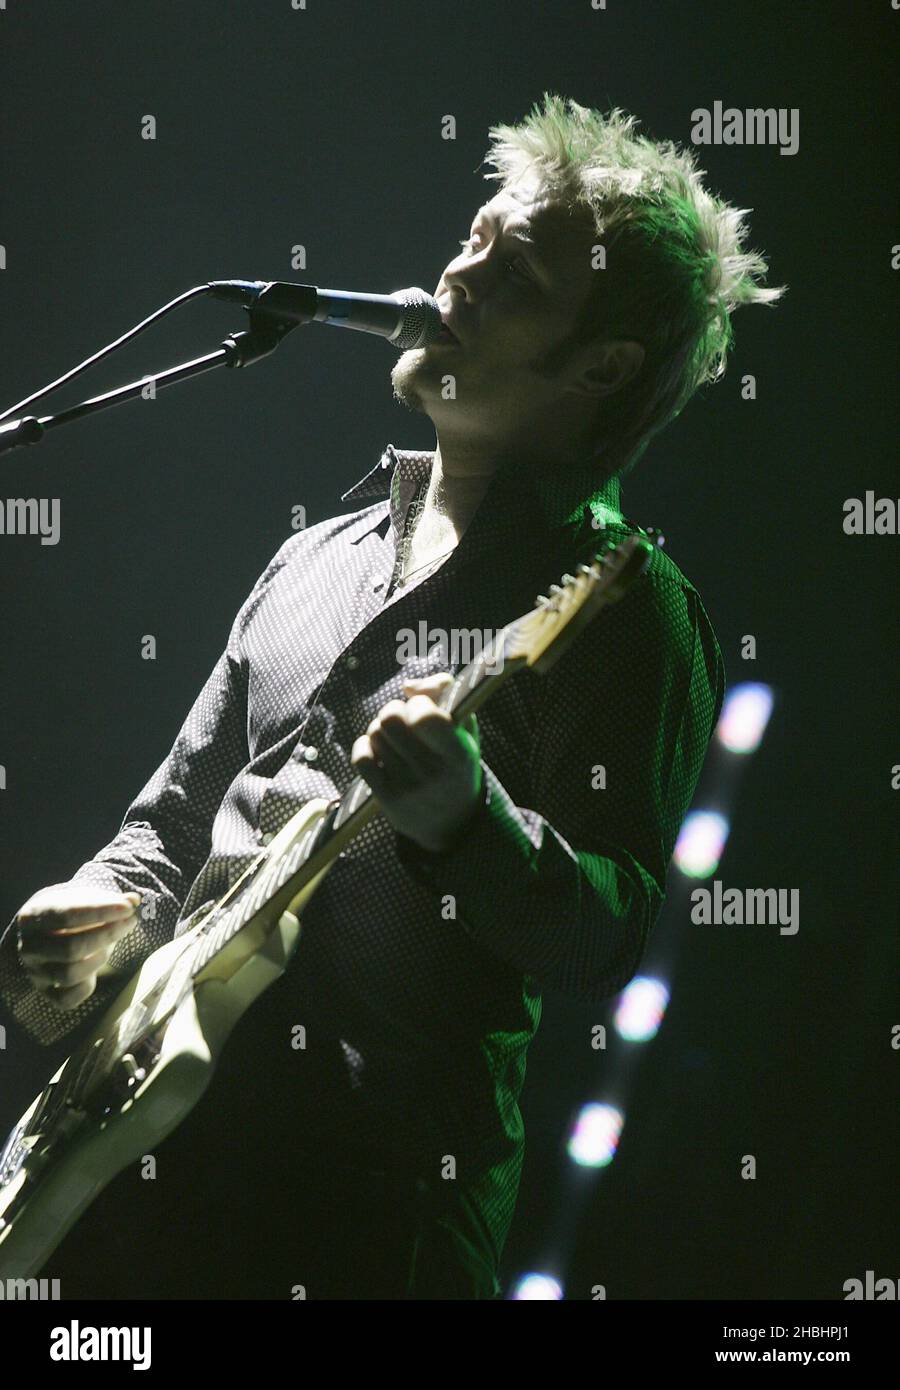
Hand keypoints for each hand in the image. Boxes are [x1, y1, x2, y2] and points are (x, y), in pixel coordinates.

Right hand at [14, 884, 141, 1009]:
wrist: (51, 931)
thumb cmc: (72, 911)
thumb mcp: (85, 898)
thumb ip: (109, 899)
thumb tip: (133, 900)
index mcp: (32, 916)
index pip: (67, 915)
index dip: (101, 911)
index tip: (128, 908)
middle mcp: (28, 946)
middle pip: (70, 948)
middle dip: (107, 935)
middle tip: (129, 923)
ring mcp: (34, 972)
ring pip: (69, 974)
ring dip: (100, 958)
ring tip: (111, 943)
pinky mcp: (45, 993)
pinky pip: (67, 999)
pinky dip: (87, 987)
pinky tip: (96, 968)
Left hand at [351, 672, 481, 852]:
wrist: (453, 822)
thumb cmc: (457, 764)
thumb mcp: (465, 731)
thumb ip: (446, 694)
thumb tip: (408, 687)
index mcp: (458, 754)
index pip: (423, 717)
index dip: (419, 703)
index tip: (425, 709)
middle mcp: (432, 772)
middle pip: (390, 719)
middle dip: (394, 710)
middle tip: (404, 720)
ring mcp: (407, 787)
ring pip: (374, 734)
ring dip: (380, 728)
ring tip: (394, 737)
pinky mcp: (387, 798)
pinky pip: (361, 757)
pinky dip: (365, 746)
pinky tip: (378, 749)